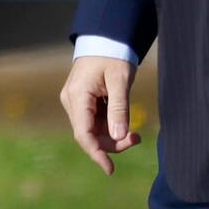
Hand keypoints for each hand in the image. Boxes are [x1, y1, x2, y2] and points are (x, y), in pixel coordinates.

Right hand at [59, 55, 139, 174]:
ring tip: (135, 133)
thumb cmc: (113, 56)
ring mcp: (75, 101)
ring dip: (111, 136)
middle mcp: (71, 101)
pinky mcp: (82, 101)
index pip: (83, 134)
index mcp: (77, 96)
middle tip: (137, 139)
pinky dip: (109, 126)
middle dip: (111, 143)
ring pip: (91, 130)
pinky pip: (94, 121)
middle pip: (87, 135)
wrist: (105, 38)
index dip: (97, 153)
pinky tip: (123, 122)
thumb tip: (118, 136)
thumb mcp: (120, 81)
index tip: (110, 169)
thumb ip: (119, 109)